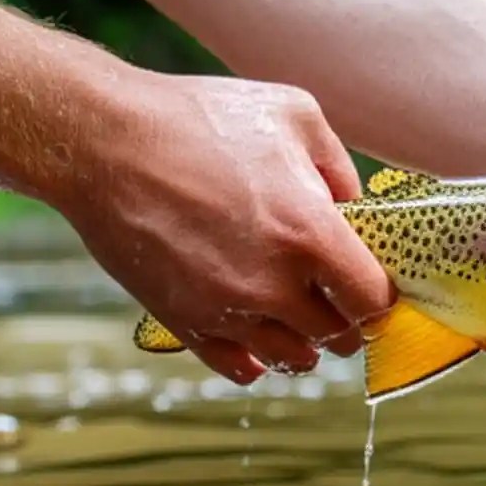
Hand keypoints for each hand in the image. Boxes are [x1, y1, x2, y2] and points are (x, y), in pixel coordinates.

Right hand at [62, 71, 394, 383]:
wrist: (104, 139)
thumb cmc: (201, 118)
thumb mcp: (295, 115)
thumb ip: (340, 167)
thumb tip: (355, 207)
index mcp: (311, 234)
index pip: (374, 302)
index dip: (381, 296)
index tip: (373, 282)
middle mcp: (274, 283)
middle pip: (340, 336)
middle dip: (347, 317)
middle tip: (337, 293)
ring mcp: (228, 309)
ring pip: (295, 359)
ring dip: (306, 340)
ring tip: (299, 310)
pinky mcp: (186, 322)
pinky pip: (241, 369)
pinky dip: (258, 357)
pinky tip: (258, 326)